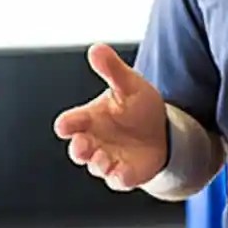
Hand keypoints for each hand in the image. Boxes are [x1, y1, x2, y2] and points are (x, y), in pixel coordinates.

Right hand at [53, 43, 167, 189]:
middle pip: (78, 148)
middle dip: (78, 148)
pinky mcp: (124, 174)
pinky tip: (123, 172)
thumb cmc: (137, 106)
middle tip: (81, 145)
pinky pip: (118, 179)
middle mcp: (94, 141)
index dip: (67, 124)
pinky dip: (119, 177)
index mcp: (90, 118)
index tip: (64, 125)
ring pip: (96, 166)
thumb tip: (96, 48)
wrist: (162, 131)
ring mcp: (108, 159)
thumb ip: (111, 69)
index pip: (71, 122)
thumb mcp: (128, 84)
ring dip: (98, 163)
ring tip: (104, 157)